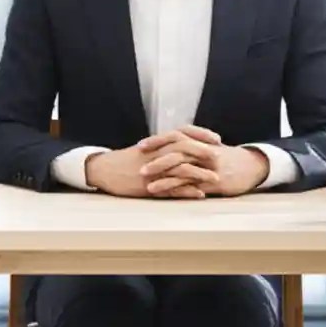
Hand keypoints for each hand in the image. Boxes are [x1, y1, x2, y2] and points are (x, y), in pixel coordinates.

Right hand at [84, 129, 220, 198]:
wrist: (105, 170)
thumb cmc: (126, 160)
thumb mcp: (146, 150)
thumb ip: (164, 148)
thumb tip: (183, 147)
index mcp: (157, 143)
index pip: (182, 132)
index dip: (201, 134)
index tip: (217, 139)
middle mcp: (156, 153)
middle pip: (184, 147)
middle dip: (204, 151)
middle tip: (220, 157)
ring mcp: (153, 169)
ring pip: (180, 168)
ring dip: (200, 173)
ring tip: (215, 178)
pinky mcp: (149, 185)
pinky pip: (171, 188)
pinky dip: (186, 190)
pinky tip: (199, 194)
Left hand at [138, 125, 270, 196]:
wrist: (252, 166)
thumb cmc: (226, 157)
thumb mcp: (208, 146)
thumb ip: (189, 145)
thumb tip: (166, 145)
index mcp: (200, 141)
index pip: (176, 136)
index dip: (158, 140)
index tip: (140, 145)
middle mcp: (204, 152)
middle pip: (177, 152)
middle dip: (157, 159)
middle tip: (140, 167)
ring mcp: (209, 167)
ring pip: (184, 170)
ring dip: (165, 178)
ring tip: (149, 186)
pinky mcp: (215, 183)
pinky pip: (194, 186)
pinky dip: (180, 190)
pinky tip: (168, 196)